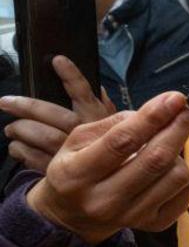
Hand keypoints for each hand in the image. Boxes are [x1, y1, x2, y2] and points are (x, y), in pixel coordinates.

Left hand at [0, 55, 115, 170]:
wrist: (120, 186)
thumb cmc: (118, 153)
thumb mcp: (117, 127)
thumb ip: (105, 108)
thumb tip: (97, 89)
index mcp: (99, 119)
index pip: (84, 92)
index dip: (71, 75)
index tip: (58, 60)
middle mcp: (86, 134)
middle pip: (52, 115)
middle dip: (26, 106)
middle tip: (6, 102)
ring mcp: (73, 153)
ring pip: (40, 136)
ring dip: (20, 130)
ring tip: (11, 129)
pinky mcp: (61, 171)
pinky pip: (33, 159)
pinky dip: (21, 152)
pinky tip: (16, 148)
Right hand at [26, 91, 188, 244]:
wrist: (73, 216)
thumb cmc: (78, 168)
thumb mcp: (79, 140)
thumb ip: (115, 123)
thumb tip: (159, 110)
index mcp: (77, 175)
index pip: (122, 141)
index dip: (152, 116)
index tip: (176, 98)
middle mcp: (104, 201)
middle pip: (156, 160)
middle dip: (179, 128)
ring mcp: (131, 217)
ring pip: (177, 175)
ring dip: (179, 153)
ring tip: (165, 146)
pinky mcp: (154, 225)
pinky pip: (186, 191)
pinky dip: (185, 173)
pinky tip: (169, 168)